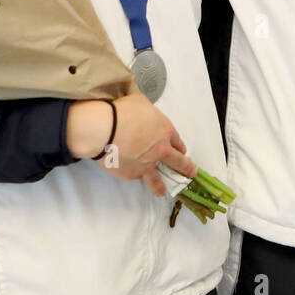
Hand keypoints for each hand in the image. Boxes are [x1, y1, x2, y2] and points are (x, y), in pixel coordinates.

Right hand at [67, 93, 196, 196]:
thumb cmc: (122, 111)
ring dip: (162, 186)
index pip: (178, 142)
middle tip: (190, 173)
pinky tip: (134, 176)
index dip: (179, 147)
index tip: (181, 151)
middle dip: (186, 168)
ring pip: (159, 180)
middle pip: (179, 162)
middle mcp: (161, 150)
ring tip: (162, 191)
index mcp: (166, 131)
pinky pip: (137, 177)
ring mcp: (147, 165)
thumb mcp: (141, 103)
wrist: (104, 129)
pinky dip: (135, 176)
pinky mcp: (133, 174)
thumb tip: (144, 113)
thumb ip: (148, 112)